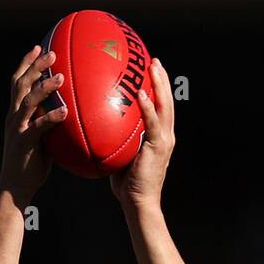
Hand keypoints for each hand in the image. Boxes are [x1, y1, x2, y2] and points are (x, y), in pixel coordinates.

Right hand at [0, 46, 67, 206]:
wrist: (15, 188)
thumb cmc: (30, 166)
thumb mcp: (41, 141)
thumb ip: (50, 126)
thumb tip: (70, 117)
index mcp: (16, 114)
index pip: (18, 82)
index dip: (27, 63)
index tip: (38, 47)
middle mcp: (14, 117)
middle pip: (21, 83)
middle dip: (35, 66)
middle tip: (52, 53)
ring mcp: (18, 128)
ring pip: (28, 100)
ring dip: (44, 86)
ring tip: (60, 77)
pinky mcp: (24, 142)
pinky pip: (39, 126)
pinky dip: (52, 117)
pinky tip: (64, 111)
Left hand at [110, 59, 173, 210]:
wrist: (139, 203)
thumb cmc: (127, 185)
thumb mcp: (121, 157)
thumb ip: (115, 140)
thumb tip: (95, 127)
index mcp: (159, 138)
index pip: (161, 108)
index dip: (159, 88)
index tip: (151, 71)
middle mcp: (166, 136)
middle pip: (167, 101)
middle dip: (162, 79)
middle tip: (153, 60)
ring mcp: (164, 141)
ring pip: (165, 106)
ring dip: (160, 84)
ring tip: (153, 66)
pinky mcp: (159, 147)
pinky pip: (153, 123)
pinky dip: (149, 107)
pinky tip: (141, 93)